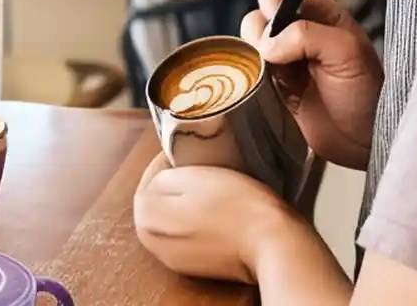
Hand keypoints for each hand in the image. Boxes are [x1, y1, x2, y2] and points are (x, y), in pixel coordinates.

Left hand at [133, 154, 293, 282]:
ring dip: (183, 202)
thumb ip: (163, 176)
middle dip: (172, 182)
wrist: (271, 244)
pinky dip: (195, 221)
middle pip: (156, 200)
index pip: (149, 176)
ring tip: (207, 188)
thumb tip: (159, 176)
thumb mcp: (193, 176)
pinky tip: (215, 213)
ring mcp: (172, 258)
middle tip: (195, 166)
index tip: (183, 148)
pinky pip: (187, 235)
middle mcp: (151, 242)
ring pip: (171, 218)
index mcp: (145, 217)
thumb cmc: (236, 205)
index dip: (167, 159)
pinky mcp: (193, 267)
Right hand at [241, 0, 381, 168]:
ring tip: (273, 72)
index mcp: (320, 15)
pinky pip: (248, 69)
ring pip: (249, 42)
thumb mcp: (346, 53)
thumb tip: (266, 44)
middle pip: (258, 15)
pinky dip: (248, 73)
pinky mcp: (272, 85)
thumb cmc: (365, 94)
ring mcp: (284, 60)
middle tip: (275, 55)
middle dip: (259, 31)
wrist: (363, 141)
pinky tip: (263, 83)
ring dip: (252, 54)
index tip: (273, 20)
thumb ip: (306, 35)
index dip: (271, 1)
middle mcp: (298, 33)